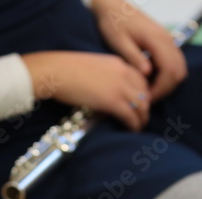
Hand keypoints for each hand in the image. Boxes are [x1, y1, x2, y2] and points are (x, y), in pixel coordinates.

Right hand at [21, 51, 150, 129]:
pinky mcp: (113, 102)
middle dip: (144, 107)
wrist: (56, 70)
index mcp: (119, 64)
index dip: (142, 94)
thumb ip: (105, 76)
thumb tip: (105, 91)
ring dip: (142, 119)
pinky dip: (134, 125)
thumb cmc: (66, 68)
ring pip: (142, 107)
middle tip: (140, 118)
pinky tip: (131, 130)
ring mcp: (120, 88)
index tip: (138, 104)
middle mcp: (124, 74)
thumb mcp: (93, 67)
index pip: (141, 80)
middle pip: (145, 93)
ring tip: (137, 127)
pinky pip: (131, 116)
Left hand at [90, 0, 187, 100]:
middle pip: (179, 71)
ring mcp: (169, 40)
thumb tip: (147, 74)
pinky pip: (174, 62)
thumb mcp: (119, 42)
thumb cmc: (113, 23)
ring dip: (168, 83)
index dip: (160, 88)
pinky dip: (167, 75)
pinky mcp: (165, 41)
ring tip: (150, 91)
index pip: (169, 70)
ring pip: (180, 68)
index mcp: (157, 39)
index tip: (146, 98)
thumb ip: (133, 57)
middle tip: (148, 98)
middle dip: (166, 89)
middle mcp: (168, 39)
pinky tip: (151, 80)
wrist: (113, 5)